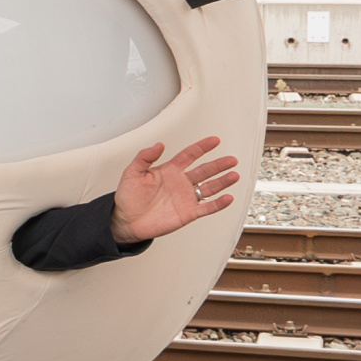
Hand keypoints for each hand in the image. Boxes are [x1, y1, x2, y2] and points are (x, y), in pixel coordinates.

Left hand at [110, 135, 238, 243]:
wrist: (126, 220)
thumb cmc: (128, 197)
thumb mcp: (132, 173)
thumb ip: (144, 157)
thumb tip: (158, 144)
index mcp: (169, 171)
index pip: (189, 155)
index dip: (202, 147)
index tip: (215, 140)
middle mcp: (181, 182)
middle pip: (205, 171)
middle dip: (219, 164)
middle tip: (232, 159)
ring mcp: (186, 198)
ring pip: (209, 187)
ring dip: (222, 181)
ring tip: (234, 175)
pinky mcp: (188, 213)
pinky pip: (207, 207)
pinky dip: (218, 204)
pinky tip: (228, 198)